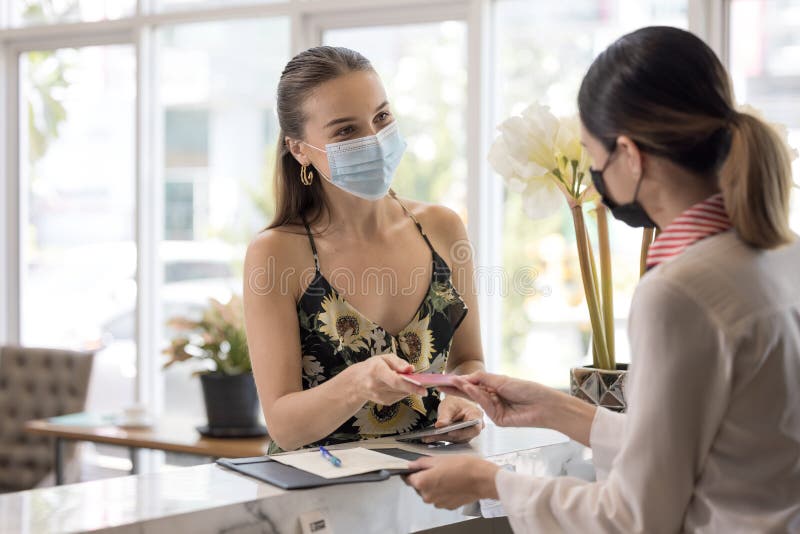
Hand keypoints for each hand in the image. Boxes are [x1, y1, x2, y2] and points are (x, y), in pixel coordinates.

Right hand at [350, 354, 427, 405]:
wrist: (356, 383)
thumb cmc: (372, 367)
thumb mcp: (384, 358)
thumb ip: (399, 362)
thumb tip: (411, 369)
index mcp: (377, 371)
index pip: (396, 381)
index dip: (411, 386)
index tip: (424, 389)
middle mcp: (377, 386)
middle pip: (401, 388)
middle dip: (416, 386)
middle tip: (426, 383)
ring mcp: (380, 396)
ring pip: (403, 393)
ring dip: (410, 388)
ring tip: (412, 381)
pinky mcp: (385, 402)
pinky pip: (400, 397)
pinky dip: (404, 391)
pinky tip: (401, 385)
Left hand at [404, 455, 499, 509]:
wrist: (480, 479)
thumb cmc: (462, 467)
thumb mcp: (438, 459)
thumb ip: (421, 463)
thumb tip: (412, 465)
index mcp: (422, 482)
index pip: (407, 478)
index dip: (410, 472)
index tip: (413, 468)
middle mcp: (427, 496)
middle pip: (419, 486)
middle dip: (424, 478)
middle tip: (436, 468)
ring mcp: (438, 502)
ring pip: (430, 492)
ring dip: (434, 485)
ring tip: (447, 475)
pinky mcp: (447, 506)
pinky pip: (440, 498)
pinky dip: (443, 491)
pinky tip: (452, 482)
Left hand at [424, 395, 482, 442]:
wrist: (455, 403)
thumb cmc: (456, 401)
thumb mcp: (449, 405)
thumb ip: (445, 416)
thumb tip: (439, 425)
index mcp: (477, 415)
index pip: (474, 428)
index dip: (462, 432)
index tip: (450, 432)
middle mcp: (475, 427)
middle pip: (463, 436)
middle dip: (447, 436)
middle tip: (433, 436)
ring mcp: (469, 434)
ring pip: (456, 439)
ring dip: (442, 438)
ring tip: (427, 437)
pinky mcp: (460, 437)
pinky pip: (451, 439)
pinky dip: (441, 438)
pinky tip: (429, 437)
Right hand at [448, 371, 564, 428]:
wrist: (544, 405)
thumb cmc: (528, 390)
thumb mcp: (502, 380)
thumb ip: (483, 379)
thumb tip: (466, 377)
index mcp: (495, 388)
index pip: (474, 385)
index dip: (460, 382)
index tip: (446, 379)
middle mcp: (494, 399)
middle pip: (471, 394)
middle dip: (456, 389)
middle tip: (440, 384)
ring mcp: (495, 411)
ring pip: (477, 399)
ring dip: (466, 390)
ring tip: (455, 382)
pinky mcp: (497, 420)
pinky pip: (485, 406)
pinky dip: (478, 397)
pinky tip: (470, 389)